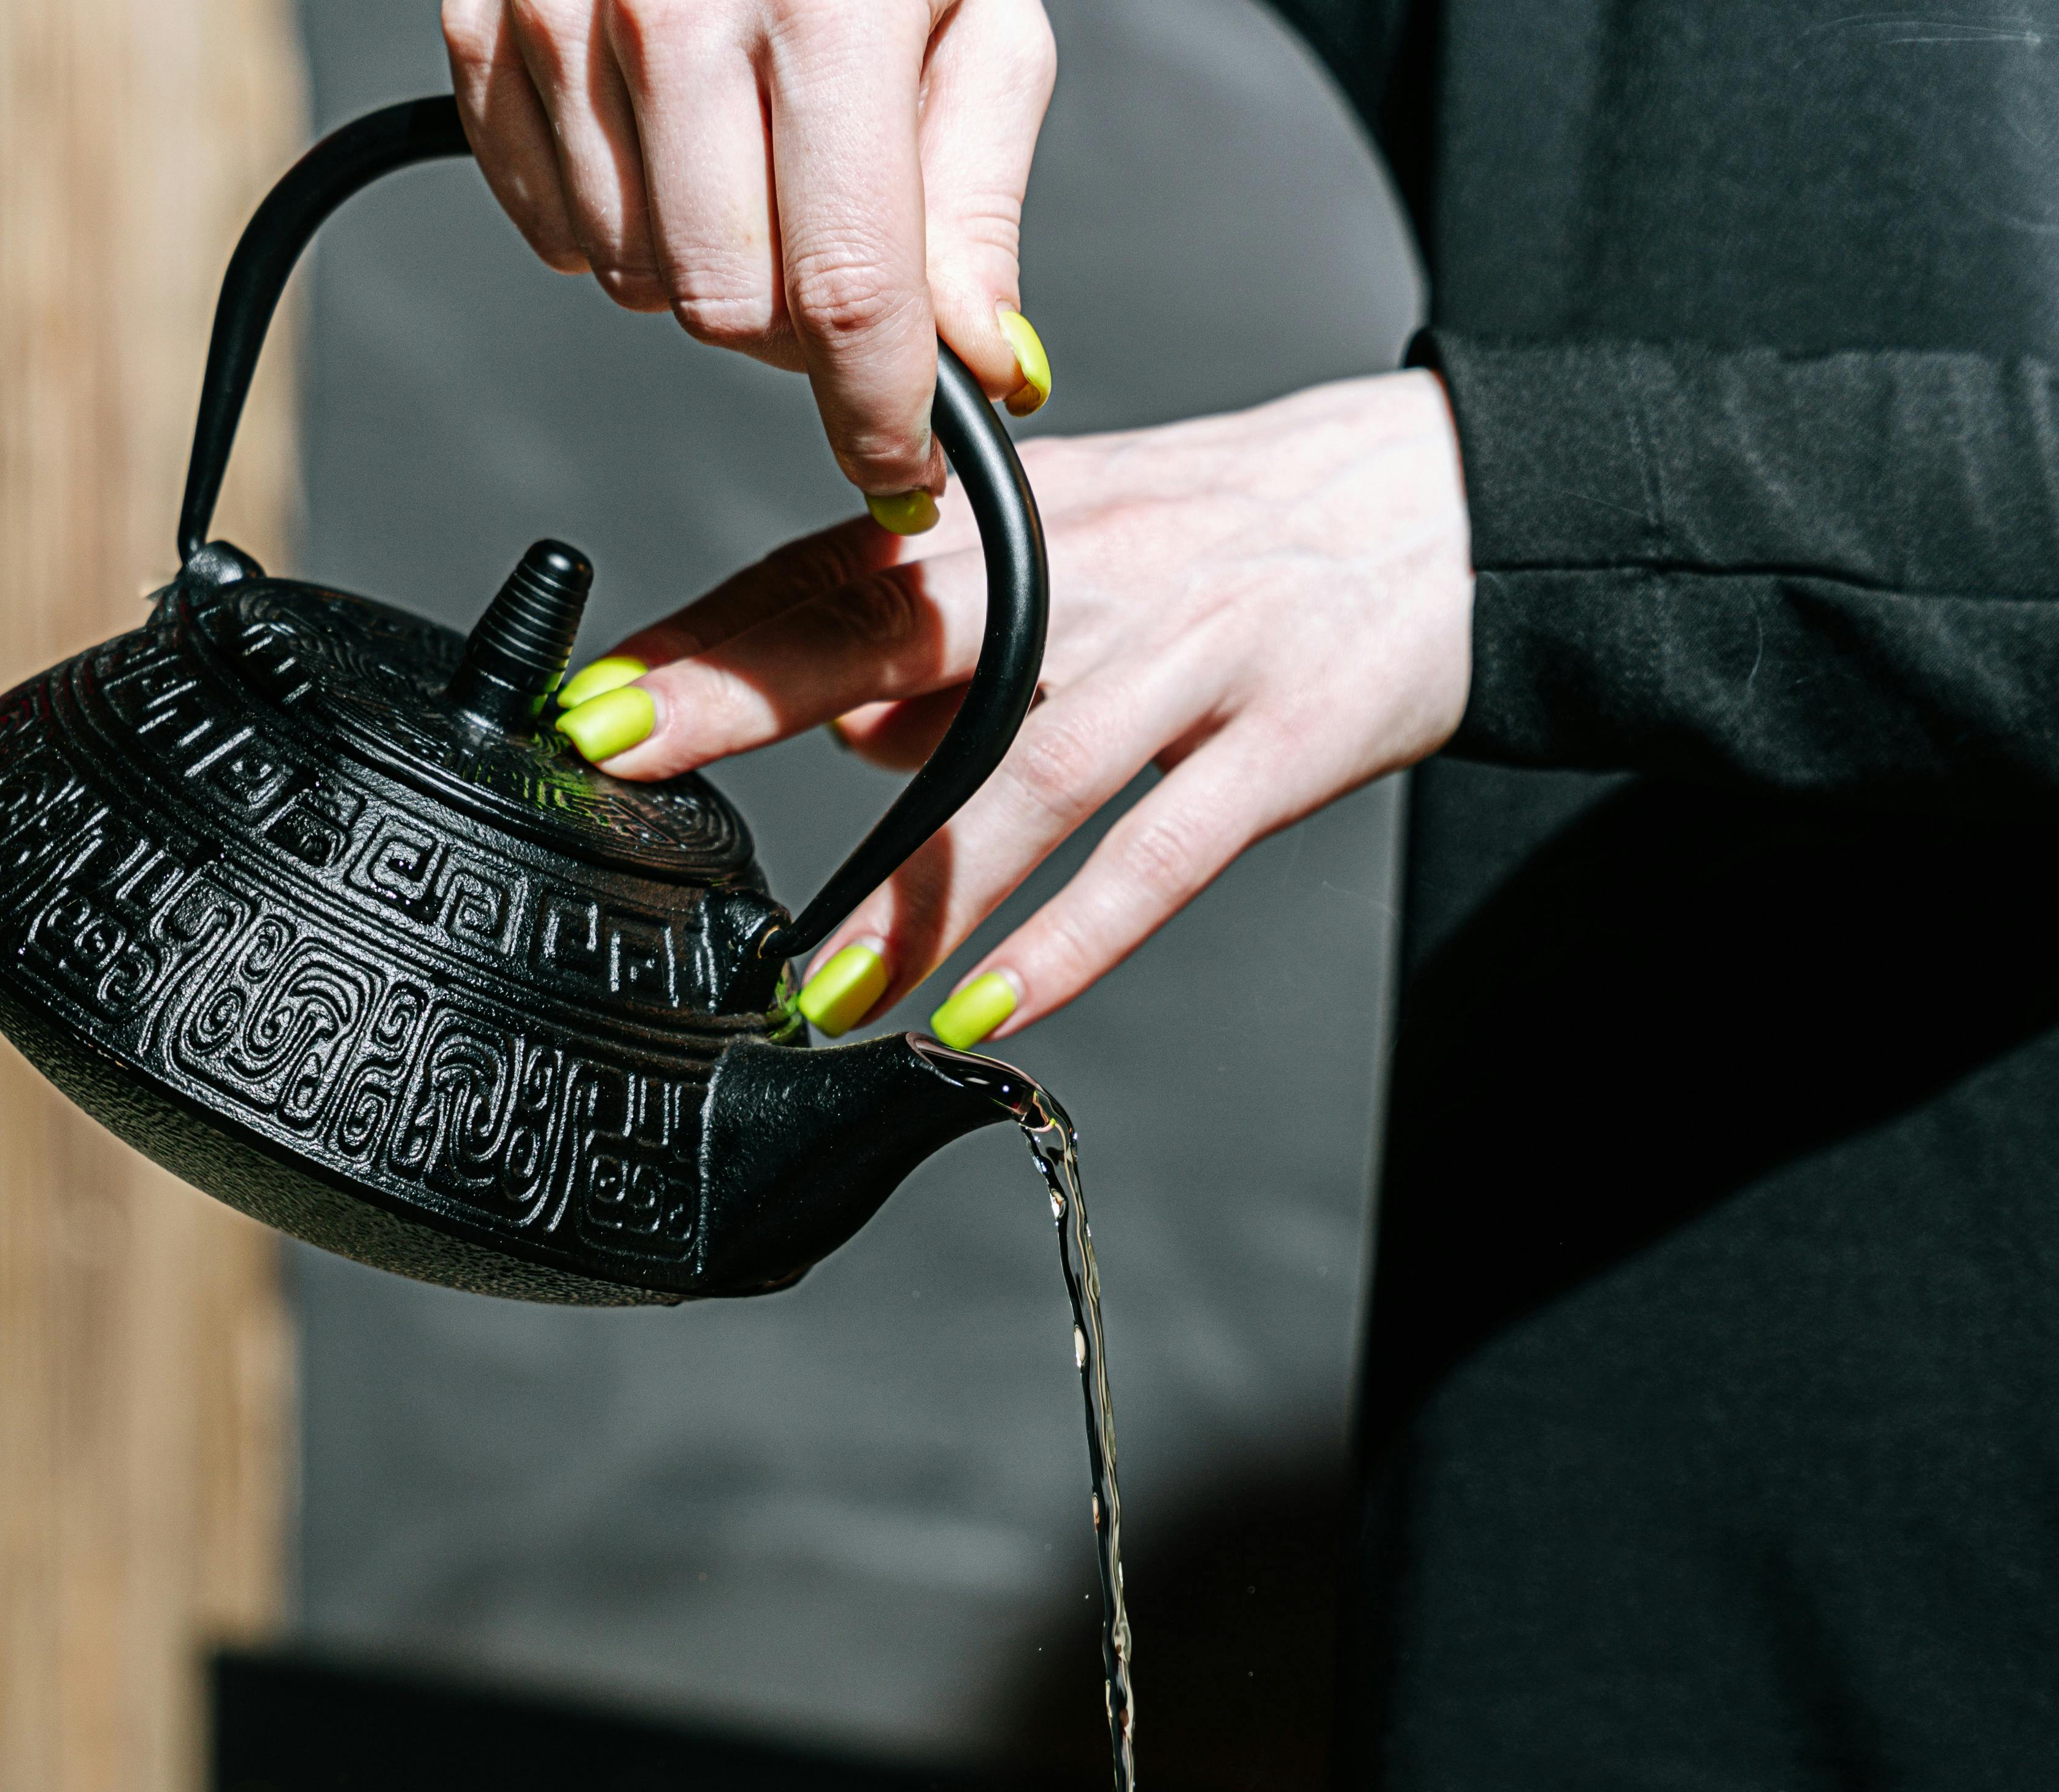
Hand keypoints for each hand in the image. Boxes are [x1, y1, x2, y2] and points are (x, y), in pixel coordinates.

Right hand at [441, 0, 1057, 505]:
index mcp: (822, 6)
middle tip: (831, 269)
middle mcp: (672, 7)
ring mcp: (559, 11)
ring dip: (699, 267)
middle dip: (792, 332)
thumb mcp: (969, 9)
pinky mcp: (481, 20)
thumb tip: (983, 369)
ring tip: (745, 168)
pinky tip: (662, 148)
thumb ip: (973, 202)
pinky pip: (541, 221)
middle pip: (727, 312)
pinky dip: (607, 221)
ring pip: (629, 280)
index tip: (903, 470)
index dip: (880, 417)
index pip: (849, 296)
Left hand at [555, 372, 1474, 1036]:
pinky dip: (1066, 942)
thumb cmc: (1248, 537)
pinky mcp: (1278, 744)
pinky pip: (1154, 859)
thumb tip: (843, 723)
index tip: (596, 701)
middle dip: (746, 692)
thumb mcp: (1087, 552)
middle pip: (891, 625)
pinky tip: (983, 1014)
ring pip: (1022, 775)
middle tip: (630, 758)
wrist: (1462, 510)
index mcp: (1025, 522)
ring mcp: (1189, 660)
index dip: (709, 637)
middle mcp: (1092, 575)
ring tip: (815, 987)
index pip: (833, 569)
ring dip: (908, 891)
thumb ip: (955, 648)